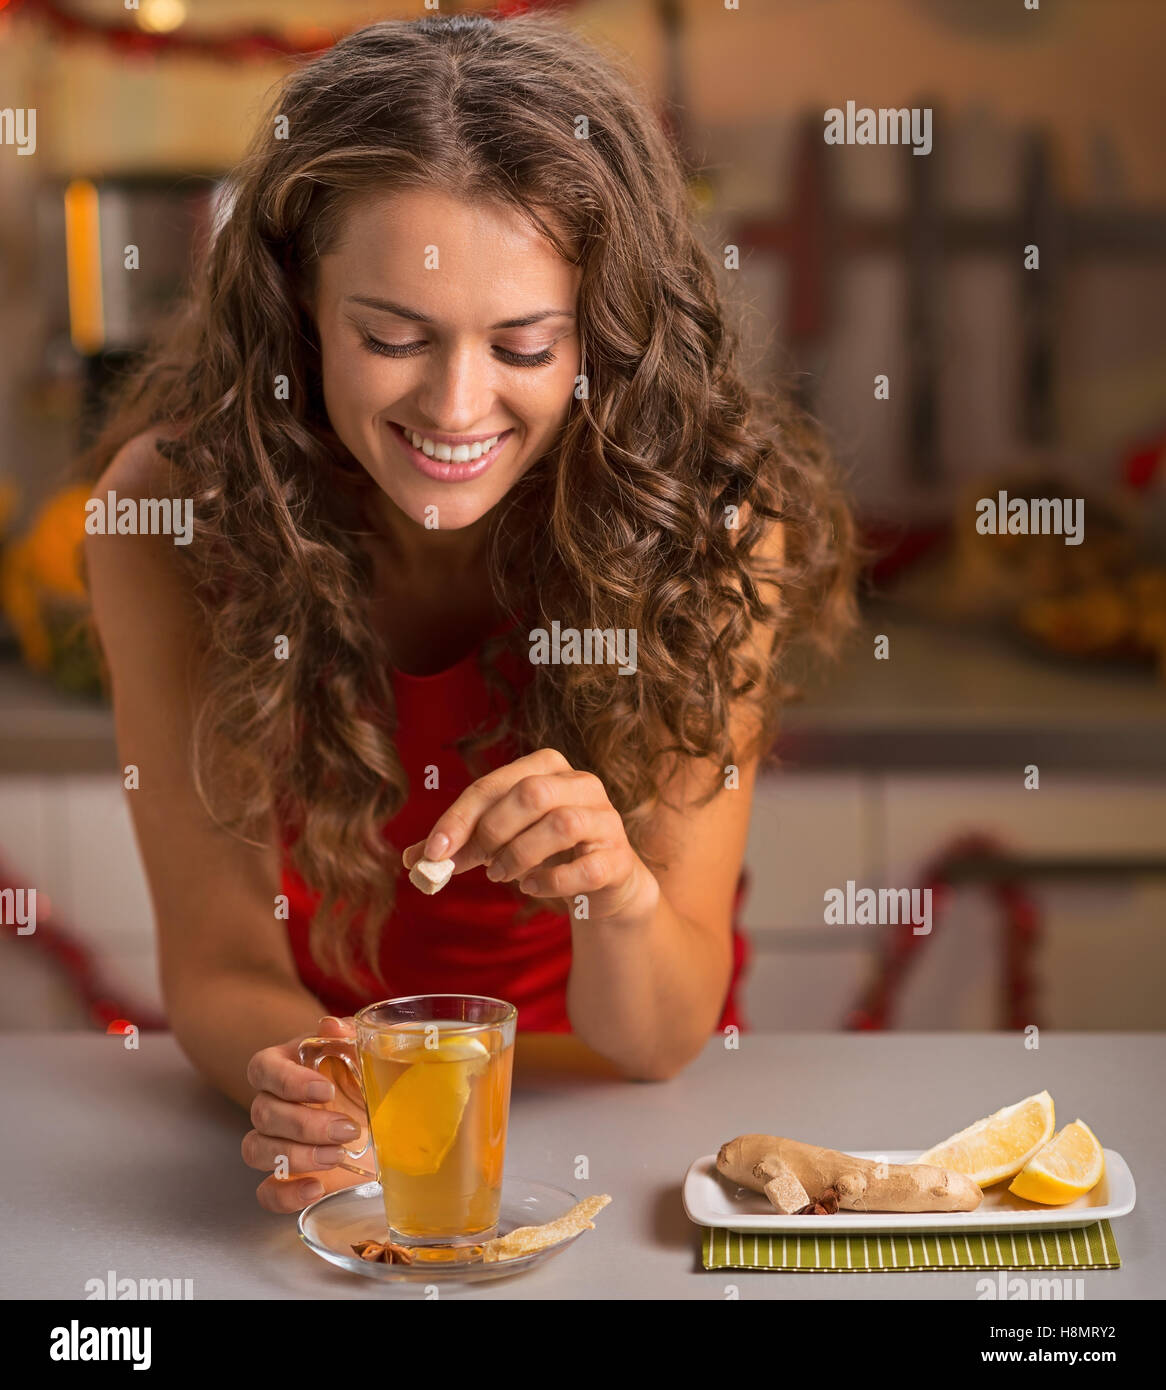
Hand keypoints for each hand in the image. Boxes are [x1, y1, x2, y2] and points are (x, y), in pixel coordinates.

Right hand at [243, 1014, 373, 1213]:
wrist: (380, 1115)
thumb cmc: (365, 1075)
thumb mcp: (365, 1051)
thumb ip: (349, 1035)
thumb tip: (331, 1025)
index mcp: (284, 1066)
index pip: (263, 1069)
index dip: (288, 1081)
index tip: (325, 1089)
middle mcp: (273, 1104)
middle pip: (262, 1114)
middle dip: (305, 1125)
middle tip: (347, 1129)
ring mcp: (276, 1143)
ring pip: (256, 1151)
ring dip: (296, 1156)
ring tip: (337, 1156)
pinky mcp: (287, 1179)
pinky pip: (266, 1193)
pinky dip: (285, 1195)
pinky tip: (314, 1188)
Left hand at [403, 746, 659, 924]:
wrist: (603, 880)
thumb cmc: (544, 849)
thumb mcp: (501, 838)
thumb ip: (461, 845)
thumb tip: (411, 859)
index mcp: (546, 766)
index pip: (493, 784)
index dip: (460, 818)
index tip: (434, 851)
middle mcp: (581, 783)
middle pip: (531, 793)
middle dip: (493, 832)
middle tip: (478, 864)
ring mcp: (605, 818)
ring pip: (560, 825)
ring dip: (520, 855)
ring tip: (502, 874)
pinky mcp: (618, 857)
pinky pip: (585, 867)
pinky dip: (550, 882)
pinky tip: (532, 886)